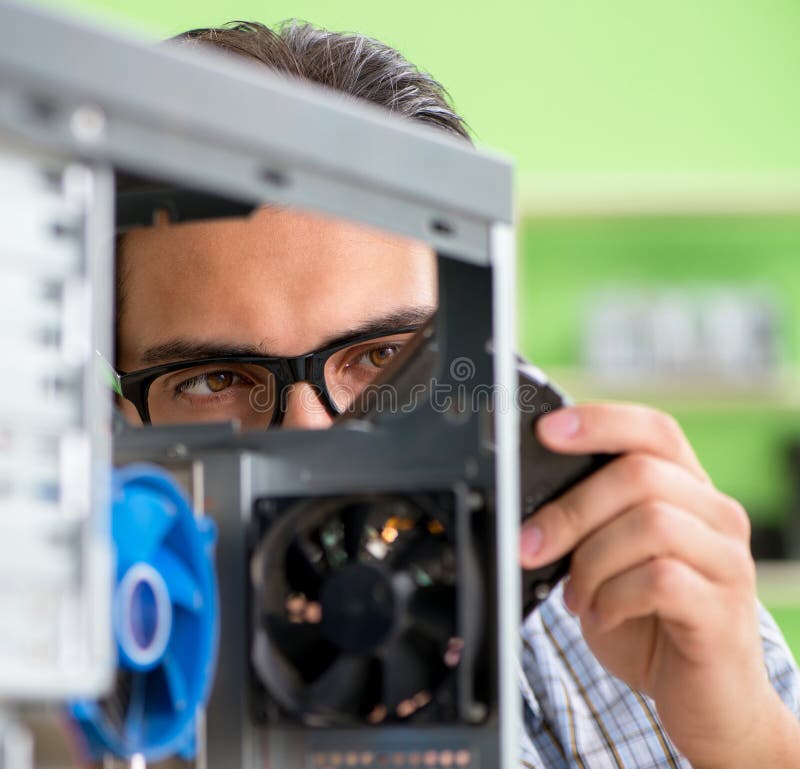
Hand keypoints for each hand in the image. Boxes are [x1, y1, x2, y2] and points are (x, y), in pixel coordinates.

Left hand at [520, 402, 798, 767]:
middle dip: (570, 510)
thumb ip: (587, 524)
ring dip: (592, 562)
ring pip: (649, 524)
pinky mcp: (725, 609)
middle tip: (531, 546)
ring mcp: (726, 560)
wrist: (705, 700)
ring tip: (578, 596)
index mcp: (686, 491)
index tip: (545, 431)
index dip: (599, 422)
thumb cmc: (648, 621)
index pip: (653, 430)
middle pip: (638, 474)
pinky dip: (614, 597)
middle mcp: (715, 515)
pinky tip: (603, 615)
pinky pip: (661, 579)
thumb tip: (524, 499)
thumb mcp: (608, 559)